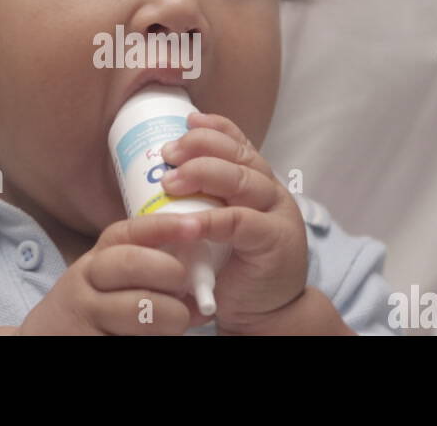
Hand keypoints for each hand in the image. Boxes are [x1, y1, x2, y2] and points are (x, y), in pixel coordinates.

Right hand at [17, 213, 214, 334]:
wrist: (43, 340)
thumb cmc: (90, 308)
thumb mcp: (104, 280)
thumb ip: (146, 272)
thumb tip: (202, 287)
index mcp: (96, 258)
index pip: (128, 233)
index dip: (163, 226)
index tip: (194, 225)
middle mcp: (86, 282)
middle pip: (131, 263)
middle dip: (169, 271)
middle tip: (186, 290)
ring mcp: (87, 316)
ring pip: (138, 309)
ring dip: (172, 317)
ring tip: (177, 324)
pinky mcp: (92, 342)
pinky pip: (132, 339)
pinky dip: (155, 340)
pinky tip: (156, 339)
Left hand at [159, 112, 318, 333]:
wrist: (265, 314)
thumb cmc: (235, 270)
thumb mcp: (218, 227)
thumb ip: (203, 202)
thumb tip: (159, 179)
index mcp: (258, 183)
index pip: (239, 145)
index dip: (214, 128)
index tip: (187, 121)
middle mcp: (271, 192)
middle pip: (239, 156)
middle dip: (200, 147)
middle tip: (167, 153)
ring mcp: (277, 214)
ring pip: (242, 180)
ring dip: (202, 174)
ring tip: (169, 181)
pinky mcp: (275, 241)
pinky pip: (240, 222)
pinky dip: (211, 219)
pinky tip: (187, 221)